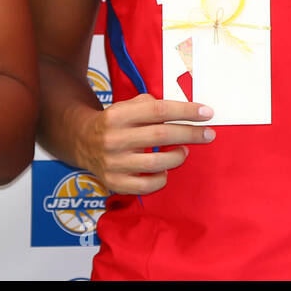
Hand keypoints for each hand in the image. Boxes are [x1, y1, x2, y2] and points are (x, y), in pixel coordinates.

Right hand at [76, 94, 215, 194]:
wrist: (82, 141)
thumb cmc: (115, 122)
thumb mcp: (127, 105)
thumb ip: (152, 104)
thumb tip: (186, 110)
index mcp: (118, 115)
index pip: (159, 110)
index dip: (186, 111)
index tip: (207, 113)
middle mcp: (113, 139)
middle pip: (161, 136)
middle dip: (191, 134)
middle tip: (208, 134)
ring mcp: (112, 163)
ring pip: (156, 163)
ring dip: (178, 157)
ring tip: (184, 151)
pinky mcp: (113, 182)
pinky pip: (145, 186)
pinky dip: (161, 179)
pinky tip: (165, 170)